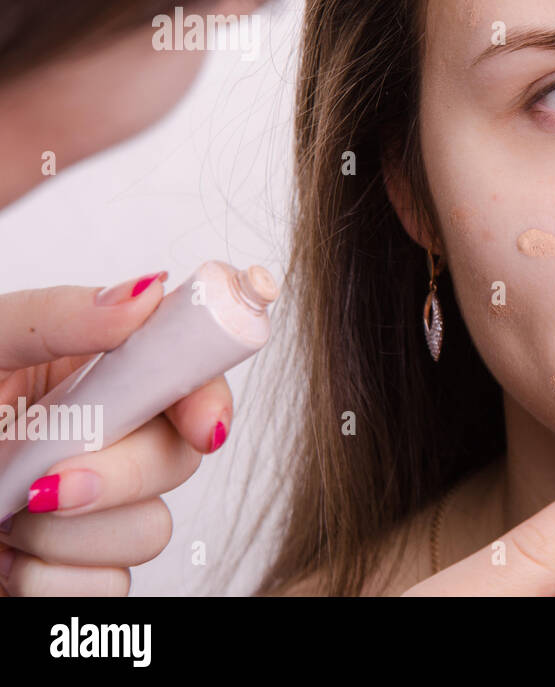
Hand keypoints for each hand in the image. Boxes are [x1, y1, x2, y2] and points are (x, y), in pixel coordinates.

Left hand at [0, 272, 233, 594]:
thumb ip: (57, 317)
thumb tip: (143, 293)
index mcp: (93, 371)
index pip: (189, 374)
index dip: (209, 397)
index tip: (202, 425)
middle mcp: (103, 437)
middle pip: (180, 457)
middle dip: (121, 476)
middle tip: (48, 479)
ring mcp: (91, 508)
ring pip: (151, 528)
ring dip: (72, 533)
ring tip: (4, 513)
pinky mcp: (72, 568)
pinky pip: (110, 586)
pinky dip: (53, 580)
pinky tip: (5, 557)